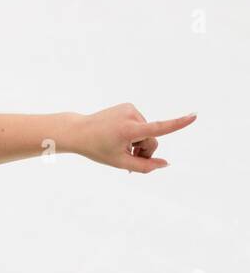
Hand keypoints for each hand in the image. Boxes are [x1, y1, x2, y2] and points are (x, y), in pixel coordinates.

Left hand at [69, 104, 195, 172]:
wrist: (78, 131)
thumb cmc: (97, 149)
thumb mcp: (120, 162)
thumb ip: (145, 166)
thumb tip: (166, 163)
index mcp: (129, 130)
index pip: (157, 128)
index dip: (177, 123)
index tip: (194, 115)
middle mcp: (130, 115)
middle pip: (151, 139)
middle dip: (144, 150)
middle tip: (128, 156)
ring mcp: (129, 108)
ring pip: (147, 132)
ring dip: (139, 141)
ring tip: (121, 145)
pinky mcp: (128, 106)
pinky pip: (140, 124)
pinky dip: (135, 132)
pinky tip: (120, 134)